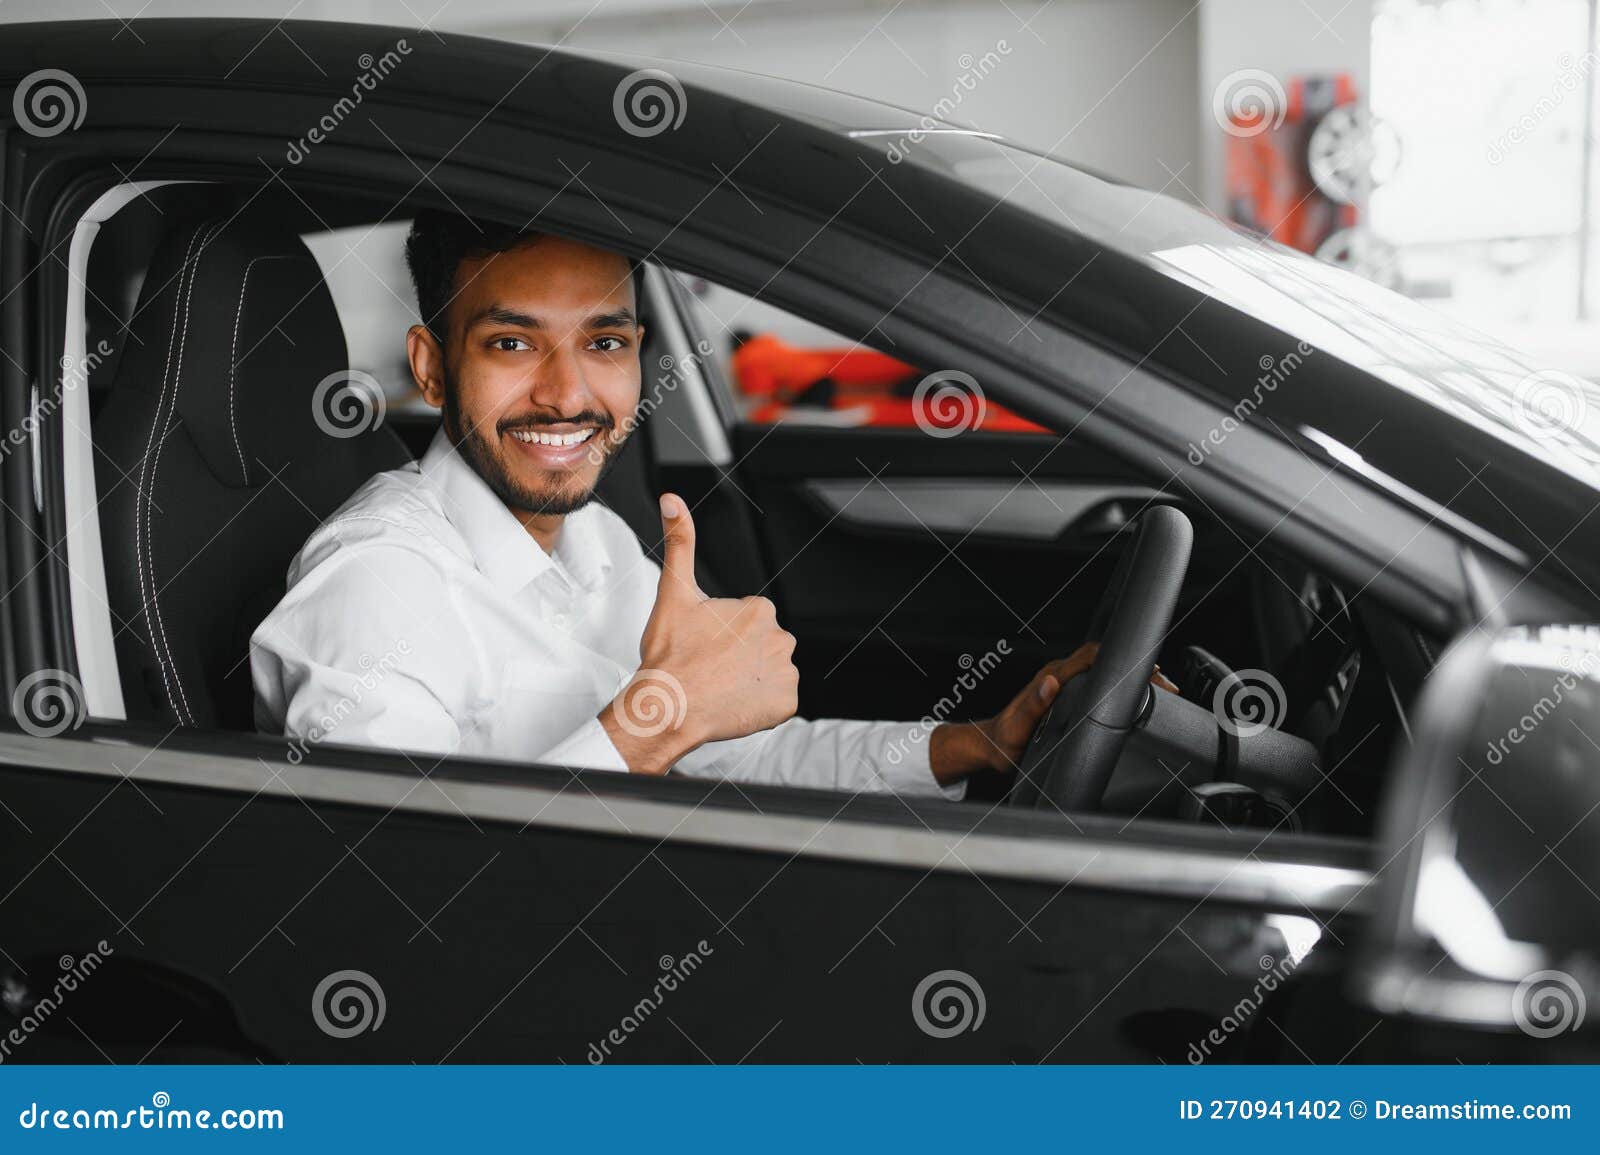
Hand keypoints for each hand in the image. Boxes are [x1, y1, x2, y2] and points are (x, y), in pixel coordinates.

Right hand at [602, 494, 798, 773]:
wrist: (668, 706)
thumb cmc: (669, 655)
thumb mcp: (673, 592)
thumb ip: (679, 543)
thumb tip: (673, 500)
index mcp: (760, 610)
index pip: (748, 620)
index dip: (723, 633)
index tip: (704, 644)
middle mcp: (781, 638)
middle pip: (761, 644)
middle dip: (740, 655)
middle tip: (710, 666)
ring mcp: (786, 672)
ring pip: (769, 671)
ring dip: (750, 678)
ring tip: (720, 685)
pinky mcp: (786, 703)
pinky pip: (777, 700)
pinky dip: (760, 704)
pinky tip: (734, 702)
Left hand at [929, 643, 1178, 784]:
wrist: (991, 746)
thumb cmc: (1004, 739)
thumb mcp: (1017, 727)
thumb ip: (1032, 704)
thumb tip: (1049, 682)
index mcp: (1052, 678)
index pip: (1093, 657)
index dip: (1124, 660)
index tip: (1151, 673)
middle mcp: (1059, 675)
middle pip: (1106, 659)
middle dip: (1139, 668)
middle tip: (1168, 686)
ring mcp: (1063, 683)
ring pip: (1105, 669)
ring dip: (1133, 676)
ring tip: (1162, 690)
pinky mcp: (1067, 694)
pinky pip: (1099, 681)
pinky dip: (1121, 686)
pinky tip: (1137, 698)